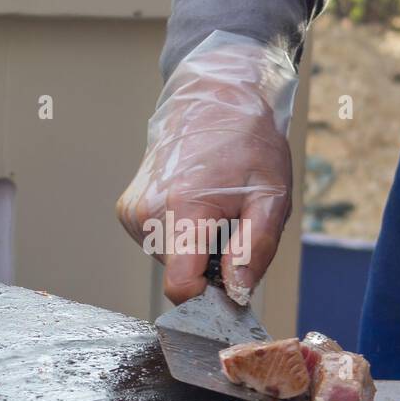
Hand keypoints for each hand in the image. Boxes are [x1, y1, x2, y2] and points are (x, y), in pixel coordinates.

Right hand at [116, 32, 297, 305]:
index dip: (209, 299)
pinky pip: (162, 245)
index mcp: (182, 208)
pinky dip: (184, 236)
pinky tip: (197, 206)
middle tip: (232, 227)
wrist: (213, 101)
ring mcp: (132, 213)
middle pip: (180, 277)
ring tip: (216, 210)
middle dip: (210, 267)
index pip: (180, 288)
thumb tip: (236, 293)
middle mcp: (146, 213)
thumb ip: (253, 250)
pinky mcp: (128, 212)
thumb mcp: (270, 198)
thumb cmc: (248, 144)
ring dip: (199, 250)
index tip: (230, 287)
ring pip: (172, 263)